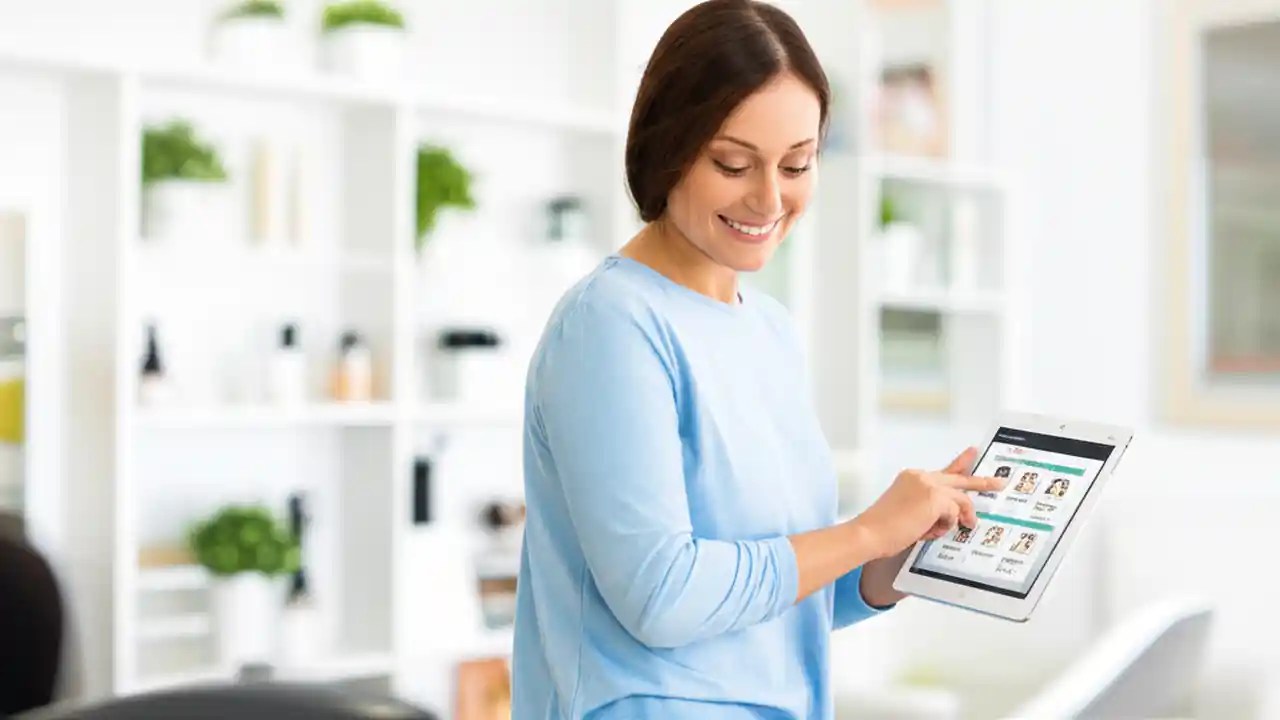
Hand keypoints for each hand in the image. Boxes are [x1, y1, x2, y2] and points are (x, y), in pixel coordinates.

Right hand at [852, 447, 1004, 559]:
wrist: (869, 533)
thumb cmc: (884, 528)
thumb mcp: (909, 512)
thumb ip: (929, 509)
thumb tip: (952, 516)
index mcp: (912, 477)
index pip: (943, 471)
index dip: (960, 464)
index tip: (971, 454)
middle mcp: (921, 476)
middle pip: (958, 477)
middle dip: (981, 482)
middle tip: (999, 482)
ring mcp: (928, 485)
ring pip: (958, 501)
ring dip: (959, 518)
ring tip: (954, 528)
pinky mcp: (935, 498)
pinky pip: (954, 515)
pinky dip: (944, 527)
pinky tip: (926, 531)